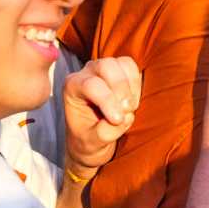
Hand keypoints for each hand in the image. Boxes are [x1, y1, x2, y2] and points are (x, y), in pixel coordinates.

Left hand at [63, 56, 140, 173]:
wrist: (92, 140)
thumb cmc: (87, 140)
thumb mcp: (91, 143)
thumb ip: (104, 133)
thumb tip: (124, 118)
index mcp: (72, 87)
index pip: (91, 85)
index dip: (108, 101)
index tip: (117, 120)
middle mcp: (85, 73)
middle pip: (106, 65)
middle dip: (120, 88)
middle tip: (126, 111)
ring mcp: (103, 69)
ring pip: (122, 63)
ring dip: (130, 87)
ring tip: (128, 109)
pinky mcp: (119, 71)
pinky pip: (132, 68)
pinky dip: (136, 85)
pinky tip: (131, 103)